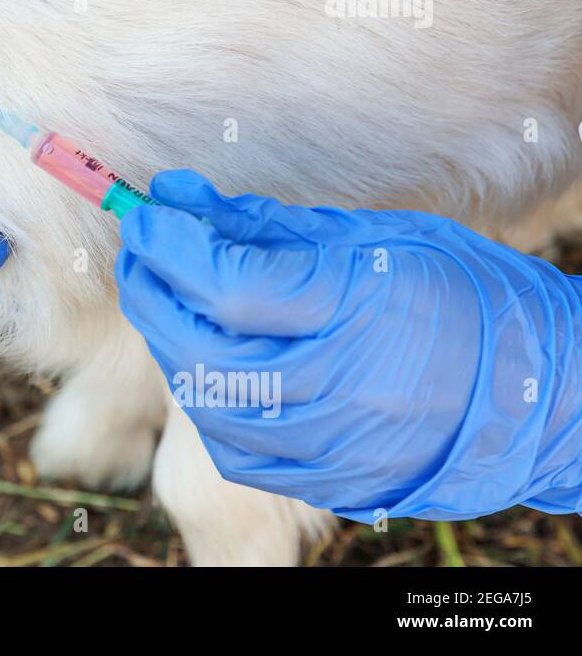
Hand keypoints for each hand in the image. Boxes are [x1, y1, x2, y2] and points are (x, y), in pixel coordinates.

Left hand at [115, 170, 581, 521]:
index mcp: (356, 309)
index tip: (146, 214)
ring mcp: (333, 443)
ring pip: (207, 402)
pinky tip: (208, 362)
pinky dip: (206, 401)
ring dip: (172, 344)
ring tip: (172, 300)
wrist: (536, 390)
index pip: (227, 284)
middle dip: (153, 293)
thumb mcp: (366, 238)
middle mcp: (339, 385)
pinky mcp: (329, 481)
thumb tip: (176, 196)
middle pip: (201, 347)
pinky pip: (236, 449)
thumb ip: (261, 225)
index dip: (171, 246)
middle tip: (141, 254)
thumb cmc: (454, 293)